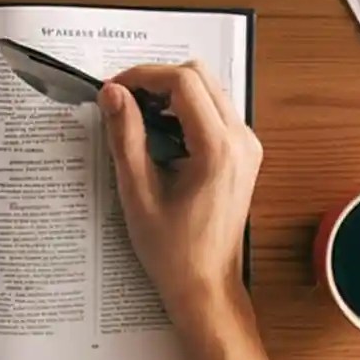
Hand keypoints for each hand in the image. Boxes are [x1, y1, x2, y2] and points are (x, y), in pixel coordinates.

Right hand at [98, 63, 261, 333]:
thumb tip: (112, 93)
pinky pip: (214, 110)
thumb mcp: (138, 191)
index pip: (183, 82)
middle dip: (156, 79)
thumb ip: (125, 136)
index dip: (143, 76)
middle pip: (200, 75)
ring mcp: (247, 146)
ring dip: (170, 92)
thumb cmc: (172, 250)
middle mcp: (241, 141)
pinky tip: (158, 133)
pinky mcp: (243, 153)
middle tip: (121, 100)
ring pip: (209, 88)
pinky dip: (184, 108)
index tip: (113, 90)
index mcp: (218, 149)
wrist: (205, 284)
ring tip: (136, 117)